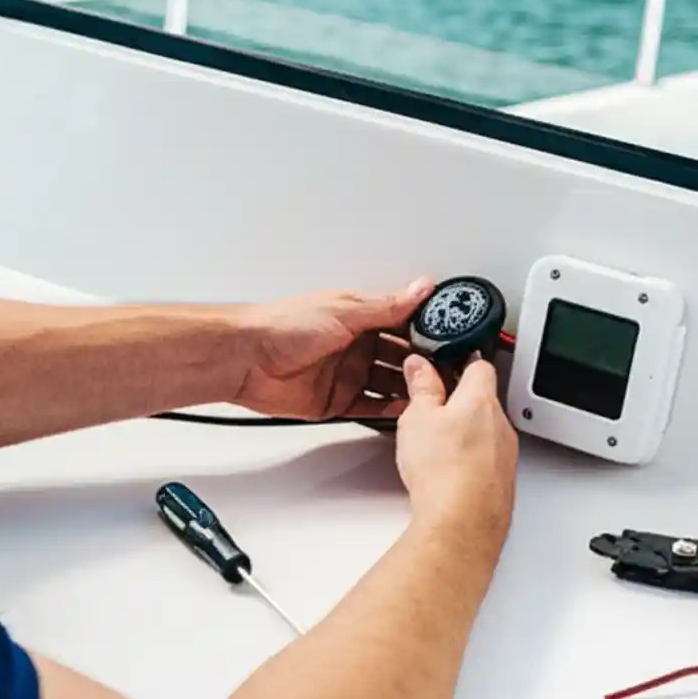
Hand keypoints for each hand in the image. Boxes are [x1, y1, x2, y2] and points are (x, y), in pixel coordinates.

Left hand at [233, 277, 433, 419]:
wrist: (244, 359)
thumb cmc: (283, 325)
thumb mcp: (344, 311)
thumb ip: (387, 305)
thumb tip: (422, 287)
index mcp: (361, 318)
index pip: (403, 324)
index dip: (427, 332)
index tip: (453, 340)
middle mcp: (357, 346)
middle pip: (401, 357)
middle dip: (423, 365)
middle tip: (450, 374)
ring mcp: (348, 375)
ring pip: (390, 385)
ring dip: (410, 390)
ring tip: (435, 395)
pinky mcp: (337, 402)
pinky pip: (371, 408)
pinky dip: (389, 412)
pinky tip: (407, 412)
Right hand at [395, 355, 518, 535]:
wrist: (462, 524)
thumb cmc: (444, 471)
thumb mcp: (417, 419)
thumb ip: (421, 388)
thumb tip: (420, 366)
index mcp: (481, 400)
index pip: (480, 366)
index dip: (461, 362)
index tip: (444, 366)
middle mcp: (502, 424)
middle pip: (483, 400)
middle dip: (459, 402)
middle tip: (430, 412)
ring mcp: (506, 455)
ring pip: (486, 432)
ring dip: (465, 434)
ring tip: (434, 449)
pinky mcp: (503, 482)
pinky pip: (487, 461)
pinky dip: (470, 462)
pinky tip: (448, 474)